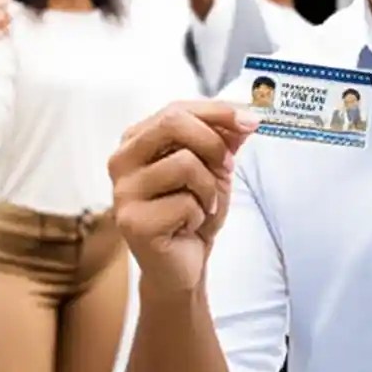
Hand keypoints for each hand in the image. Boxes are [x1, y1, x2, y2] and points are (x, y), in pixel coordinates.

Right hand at [108, 101, 258, 294]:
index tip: (251, 121)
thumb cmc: (194, 210)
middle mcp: (121, 161)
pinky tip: (188, 226)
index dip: (218, 111)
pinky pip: (185, 202)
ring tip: (202, 206)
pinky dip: (200, 214)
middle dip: (213, 142)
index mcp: (137, 140)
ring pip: (184, 163)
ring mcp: (123, 192)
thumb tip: (246, 116)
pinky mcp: (133, 222)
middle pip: (173, 123)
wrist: (184, 262)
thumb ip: (225, 137)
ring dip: (209, 188)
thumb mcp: (214, 166)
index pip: (176, 109)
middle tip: (226, 167)